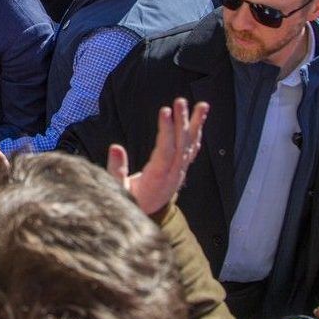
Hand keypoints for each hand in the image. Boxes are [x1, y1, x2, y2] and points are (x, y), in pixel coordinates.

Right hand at [107, 98, 208, 214]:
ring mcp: (179, 172)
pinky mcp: (181, 169)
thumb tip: (115, 147)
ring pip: (190, 146)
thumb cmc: (130, 202)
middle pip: (180, 145)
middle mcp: (173, 175)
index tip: (165, 111)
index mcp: (157, 179)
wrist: (145, 217)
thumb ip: (116, 171)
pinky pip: (192, 149)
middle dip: (181, 122)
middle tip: (180, 101)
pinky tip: (200, 118)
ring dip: (195, 124)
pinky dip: (198, 132)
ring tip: (203, 105)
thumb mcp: (118, 191)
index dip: (166, 131)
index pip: (165, 152)